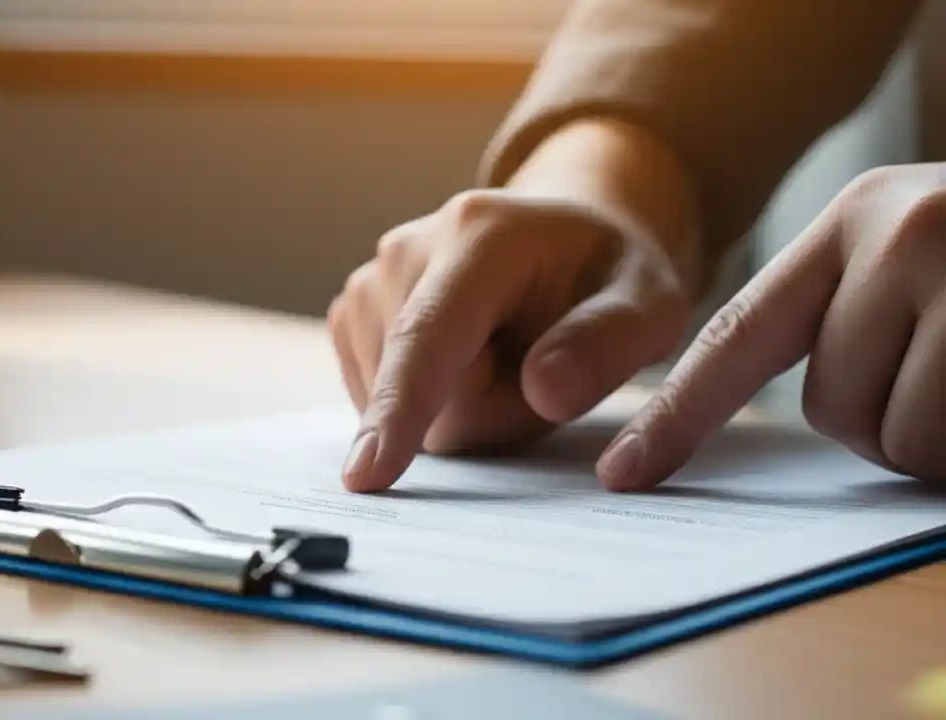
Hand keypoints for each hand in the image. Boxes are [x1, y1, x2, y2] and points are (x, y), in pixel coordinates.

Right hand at [329, 119, 699, 491]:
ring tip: (500, 356)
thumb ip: (609, 343)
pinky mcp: (352, 314)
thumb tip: (545, 391)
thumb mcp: (649, 304)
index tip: (367, 472)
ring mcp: (369, 282)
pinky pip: (377, 399)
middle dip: (488, 409)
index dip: (400, 407)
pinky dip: (424, 401)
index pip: (429, 337)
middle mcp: (405, 250)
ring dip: (457, 407)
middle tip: (540, 366)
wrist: (560, 240)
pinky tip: (459, 360)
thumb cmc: (604, 278)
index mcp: (479, 236)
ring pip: (398, 405)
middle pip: (427, 394)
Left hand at [601, 163, 945, 489]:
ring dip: (939, 441)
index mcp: (856, 217)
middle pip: (831, 408)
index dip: (677, 415)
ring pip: (897, 438)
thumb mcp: (932, 254)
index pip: (736, 334)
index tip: (619, 471)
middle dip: (887, 423)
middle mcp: (898, 232)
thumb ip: (852, 312)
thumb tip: (787, 416)